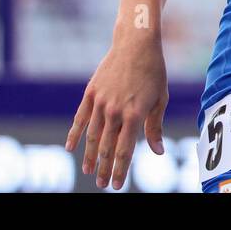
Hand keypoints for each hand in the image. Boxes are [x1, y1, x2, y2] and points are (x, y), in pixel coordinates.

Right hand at [65, 33, 168, 190]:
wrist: (136, 44)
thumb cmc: (153, 72)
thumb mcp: (160, 99)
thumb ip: (154, 127)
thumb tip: (157, 152)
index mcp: (135, 115)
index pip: (125, 151)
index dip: (120, 170)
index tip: (116, 185)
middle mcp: (115, 111)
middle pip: (107, 147)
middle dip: (105, 168)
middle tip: (102, 184)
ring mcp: (101, 102)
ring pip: (93, 136)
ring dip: (90, 156)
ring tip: (89, 171)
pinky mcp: (91, 93)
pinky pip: (80, 118)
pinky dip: (74, 134)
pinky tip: (70, 148)